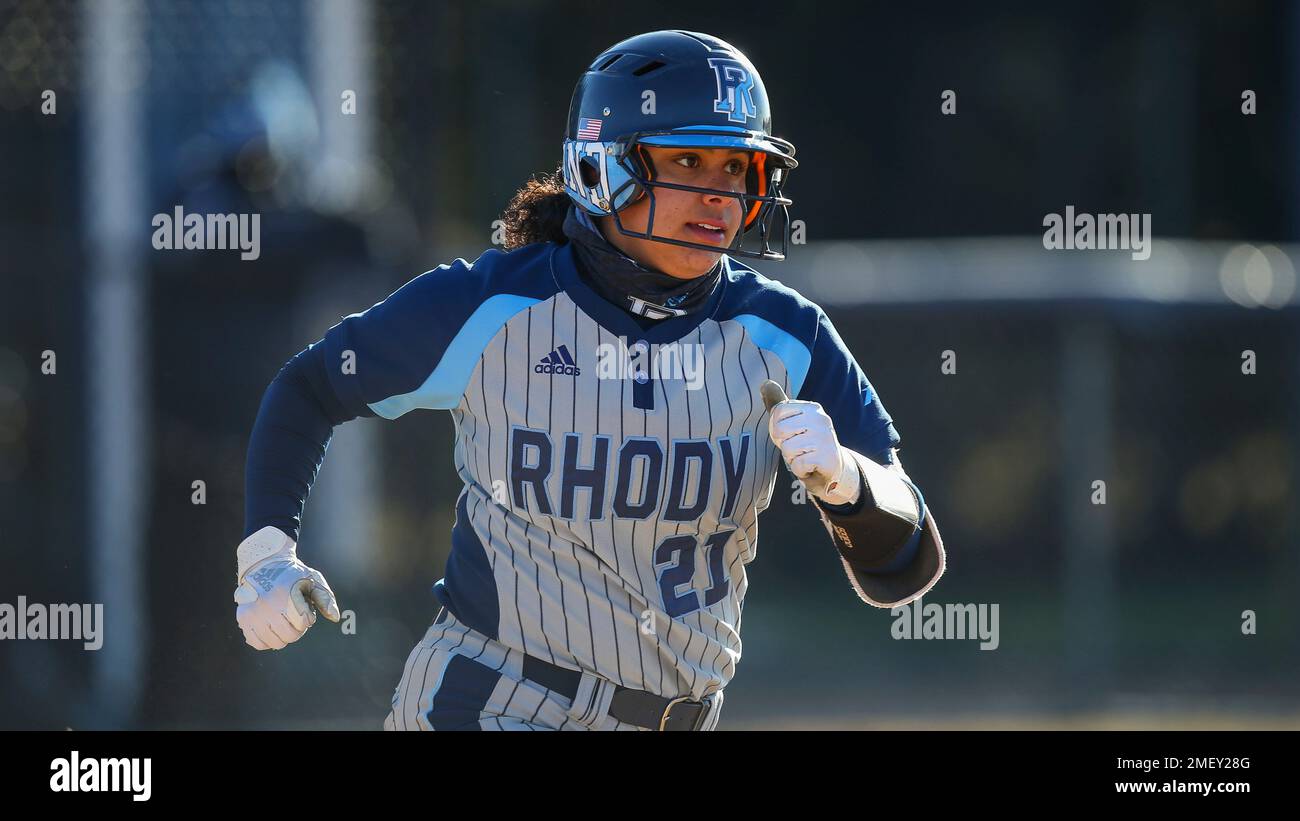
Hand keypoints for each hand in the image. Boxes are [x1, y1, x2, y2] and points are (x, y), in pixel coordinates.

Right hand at [233, 526, 340, 650]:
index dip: (308, 617)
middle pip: (290, 635)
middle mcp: (268, 604)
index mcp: (287, 594)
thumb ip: (325, 599)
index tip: (304, 607)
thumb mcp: (313, 580)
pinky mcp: (243, 618)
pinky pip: (257, 643)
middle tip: (294, 617)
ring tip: (282, 620)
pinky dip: (266, 641)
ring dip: (283, 636)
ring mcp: (254, 613)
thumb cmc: (293, 574)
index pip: (304, 622)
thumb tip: (335, 618)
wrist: (264, 564)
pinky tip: (270, 628)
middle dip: (297, 629)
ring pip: (275, 642)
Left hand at [760, 379, 860, 505]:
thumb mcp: (793, 422)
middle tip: (799, 448)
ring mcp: (825, 437)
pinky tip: (811, 467)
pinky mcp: (827, 457)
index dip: (777, 429)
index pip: (777, 412)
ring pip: (788, 449)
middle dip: (784, 444)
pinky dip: (800, 470)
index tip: (791, 435)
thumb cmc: (808, 444)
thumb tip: (765, 383)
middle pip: (780, 430)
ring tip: (805, 457)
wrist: (834, 469)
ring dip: (792, 459)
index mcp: (812, 408)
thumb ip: (778, 404)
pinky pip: (797, 464)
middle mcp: (821, 419)